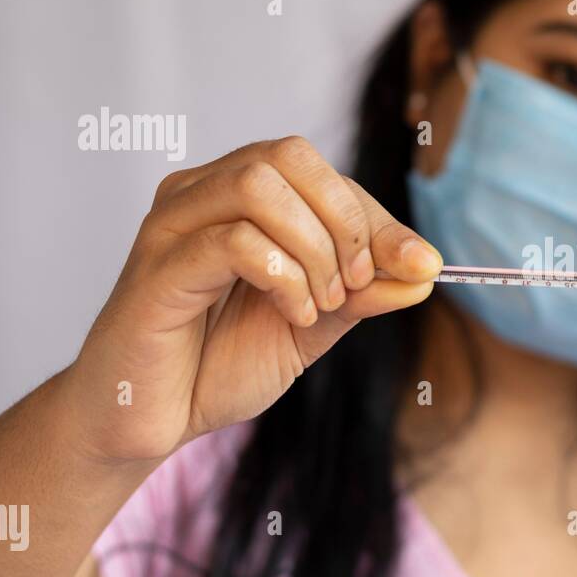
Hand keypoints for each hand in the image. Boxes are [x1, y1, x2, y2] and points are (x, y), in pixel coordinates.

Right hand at [62, 136, 439, 465]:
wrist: (151, 420)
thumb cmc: (217, 364)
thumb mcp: (313, 325)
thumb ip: (362, 294)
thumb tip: (425, 270)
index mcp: (238, 197)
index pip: (323, 174)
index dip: (378, 218)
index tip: (420, 266)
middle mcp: (201, 194)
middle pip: (290, 155)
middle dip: (345, 220)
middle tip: (353, 286)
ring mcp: (173, 224)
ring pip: (261, 186)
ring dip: (313, 248)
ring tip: (319, 306)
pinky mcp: (157, 266)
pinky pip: (233, 239)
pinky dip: (283, 275)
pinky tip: (292, 314)